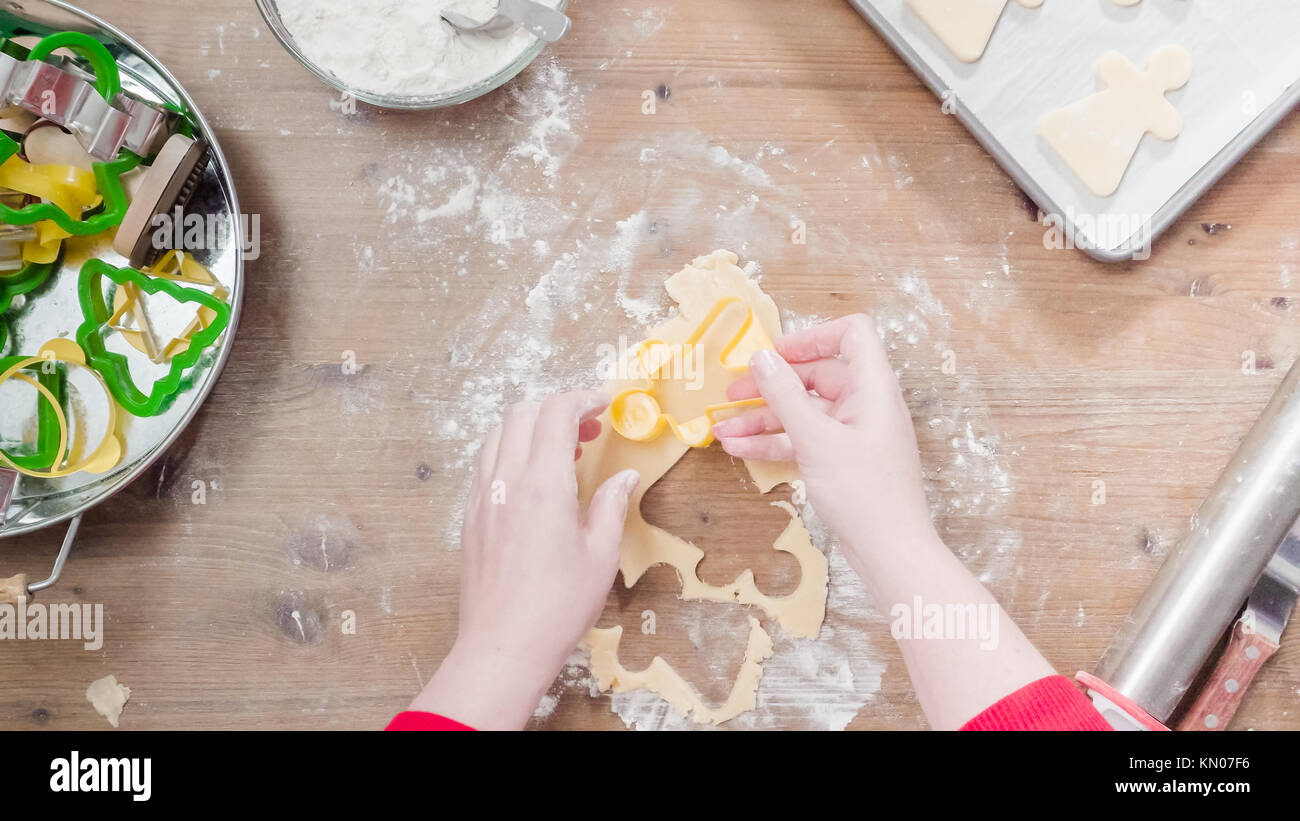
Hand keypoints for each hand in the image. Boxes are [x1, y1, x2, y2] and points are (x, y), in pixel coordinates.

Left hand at [411, 390, 639, 728]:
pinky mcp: (471, 517)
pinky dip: (510, 453)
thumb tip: (624, 478)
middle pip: (521, 413)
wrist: (502, 647)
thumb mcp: (600, 556)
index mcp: (543, 485)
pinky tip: (533, 481)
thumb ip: (611, 506)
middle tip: (588, 429)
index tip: (603, 404)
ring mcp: (482, 498)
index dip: (581, 398)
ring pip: (498, 435)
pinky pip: (486, 464)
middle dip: (556, 408)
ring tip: (562, 453)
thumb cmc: (557, 607)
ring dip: (530, 429)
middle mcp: (506, 482)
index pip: (555, 413)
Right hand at [712, 315, 933, 568]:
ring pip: (804, 412)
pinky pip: (805, 440)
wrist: (890, 551)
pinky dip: (775, 442)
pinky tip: (739, 450)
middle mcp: (866, 404)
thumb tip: (761, 358)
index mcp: (873, 387)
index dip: (812, 337)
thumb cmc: (864, 492)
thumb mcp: (816, 439)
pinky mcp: (843, 460)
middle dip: (771, 384)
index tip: (774, 354)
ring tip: (723, 428)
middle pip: (816, 376)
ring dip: (763, 418)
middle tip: (731, 394)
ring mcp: (854, 433)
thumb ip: (785, 395)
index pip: (851, 335)